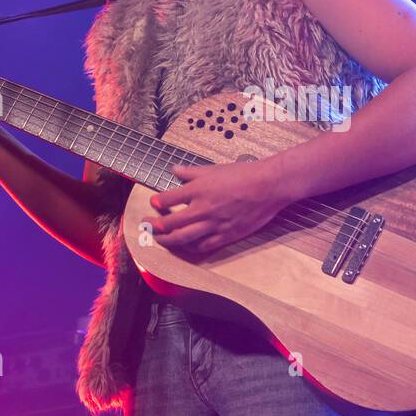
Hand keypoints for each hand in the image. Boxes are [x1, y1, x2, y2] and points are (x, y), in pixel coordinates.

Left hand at [142, 159, 293, 254]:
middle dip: (155, 226)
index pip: (167, 199)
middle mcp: (202, 209)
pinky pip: (202, 246)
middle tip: (147, 226)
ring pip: (183, 238)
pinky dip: (190, 247)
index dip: (157, 202)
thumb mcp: (213, 168)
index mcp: (198, 190)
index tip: (154, 203)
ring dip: (167, 240)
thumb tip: (174, 170)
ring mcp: (213, 225)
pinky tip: (185, 246)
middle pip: (170, 223)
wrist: (268, 186)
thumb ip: (191, 172)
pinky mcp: (225, 235)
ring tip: (160, 240)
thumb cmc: (243, 174)